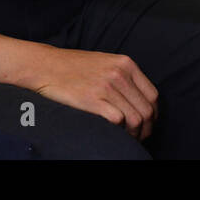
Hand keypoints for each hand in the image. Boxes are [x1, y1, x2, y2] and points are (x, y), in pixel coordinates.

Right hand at [23, 46, 158, 139]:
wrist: (46, 65)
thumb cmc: (74, 66)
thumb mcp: (106, 62)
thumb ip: (124, 75)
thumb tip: (140, 99)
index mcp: (126, 64)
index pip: (152, 95)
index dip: (153, 113)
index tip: (148, 123)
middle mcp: (119, 74)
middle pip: (146, 109)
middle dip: (147, 128)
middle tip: (140, 136)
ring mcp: (106, 87)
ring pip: (135, 118)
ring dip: (135, 133)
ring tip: (128, 138)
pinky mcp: (92, 99)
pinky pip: (118, 120)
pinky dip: (120, 131)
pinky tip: (115, 133)